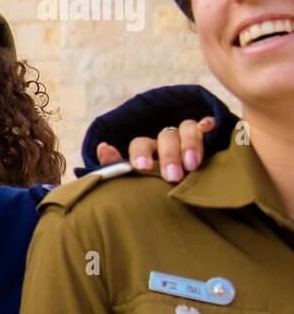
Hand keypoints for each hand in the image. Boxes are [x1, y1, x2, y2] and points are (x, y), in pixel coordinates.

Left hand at [96, 116, 215, 182]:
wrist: (182, 190)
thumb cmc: (152, 187)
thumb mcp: (134, 179)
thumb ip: (115, 166)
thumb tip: (103, 147)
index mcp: (147, 150)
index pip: (140, 144)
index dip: (140, 154)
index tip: (142, 167)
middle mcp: (167, 141)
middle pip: (166, 137)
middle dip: (168, 156)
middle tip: (172, 176)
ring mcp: (188, 138)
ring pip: (187, 129)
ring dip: (189, 144)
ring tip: (193, 165)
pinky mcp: (210, 139)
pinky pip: (209, 125)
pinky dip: (208, 124)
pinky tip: (208, 126)